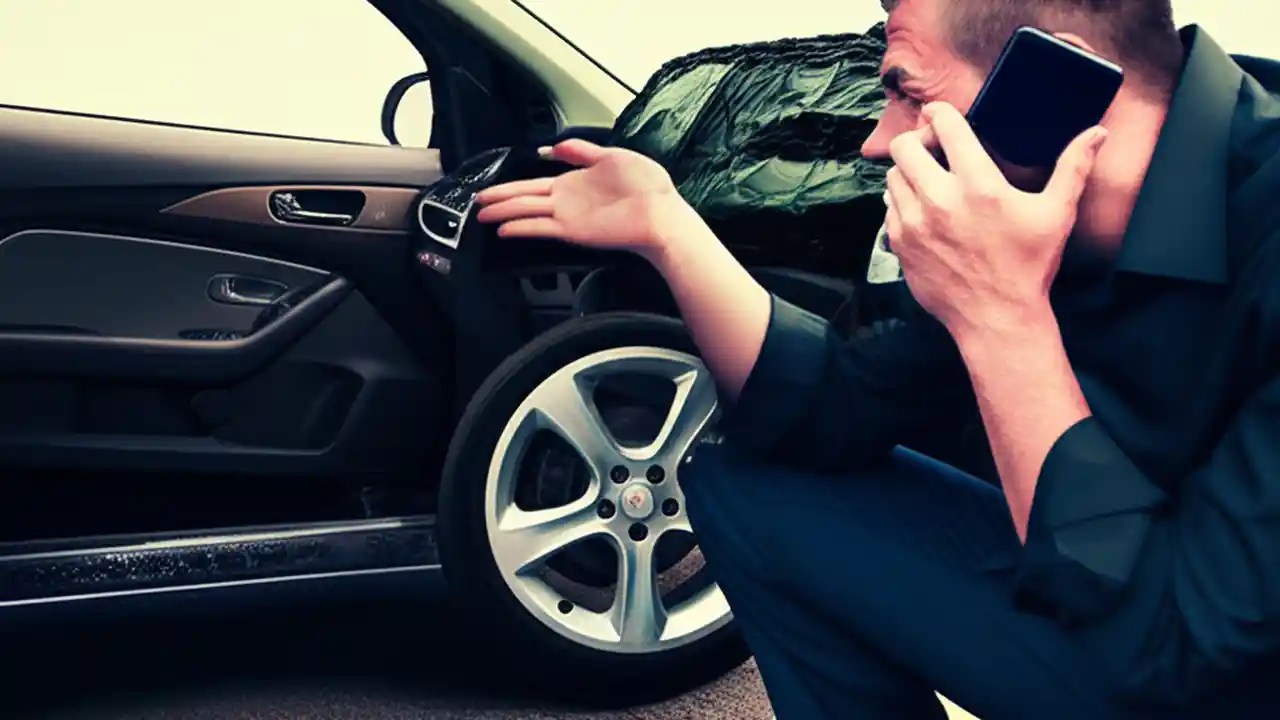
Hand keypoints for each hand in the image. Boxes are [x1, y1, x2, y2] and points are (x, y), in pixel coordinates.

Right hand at [474, 140, 687, 256]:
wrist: (661, 212)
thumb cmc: (646, 186)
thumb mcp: (612, 155)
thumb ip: (581, 151)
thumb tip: (554, 145)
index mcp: (576, 181)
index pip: (536, 183)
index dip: (513, 185)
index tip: (494, 186)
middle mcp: (567, 201)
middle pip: (525, 198)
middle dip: (500, 199)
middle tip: (477, 201)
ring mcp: (569, 216)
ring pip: (527, 212)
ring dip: (504, 213)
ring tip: (482, 216)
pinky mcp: (573, 231)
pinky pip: (541, 228)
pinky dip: (522, 228)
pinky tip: (504, 229)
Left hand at [884, 102, 1108, 337]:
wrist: (996, 317)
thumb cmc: (1029, 265)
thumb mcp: (1056, 214)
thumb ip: (1074, 168)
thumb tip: (1097, 133)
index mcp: (978, 185)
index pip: (945, 127)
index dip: (939, 113)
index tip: (939, 114)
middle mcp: (940, 200)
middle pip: (904, 148)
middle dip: (916, 140)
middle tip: (932, 148)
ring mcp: (915, 224)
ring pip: (893, 177)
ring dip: (908, 172)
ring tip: (928, 179)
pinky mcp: (900, 245)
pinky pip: (889, 209)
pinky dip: (901, 202)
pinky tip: (922, 209)